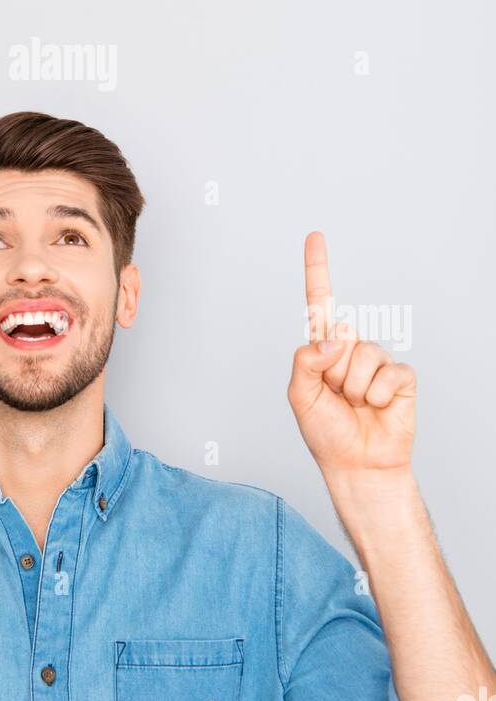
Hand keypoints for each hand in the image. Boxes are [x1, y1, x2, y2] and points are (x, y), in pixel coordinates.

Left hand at [287, 231, 415, 477]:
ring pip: (363, 354)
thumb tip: (332, 339)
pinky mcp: (400, 377)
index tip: (315, 236)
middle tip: (338, 395)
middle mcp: (350, 348)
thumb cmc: (326, 432)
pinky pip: (388, 374)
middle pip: (340, 334)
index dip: (317, 268)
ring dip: (356, 388)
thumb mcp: (300, 397)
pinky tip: (378, 408)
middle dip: (334, 370)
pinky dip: (379, 396)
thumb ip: (305, 362)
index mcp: (323, 349)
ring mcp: (376, 361)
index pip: (319, 303)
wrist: (358, 464)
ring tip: (357, 405)